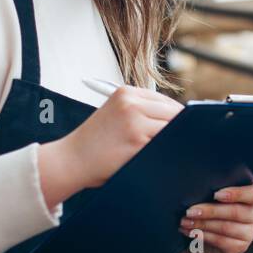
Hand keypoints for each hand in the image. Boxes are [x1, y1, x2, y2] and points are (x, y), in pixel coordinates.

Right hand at [38, 86, 182, 207]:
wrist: (71, 159)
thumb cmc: (95, 142)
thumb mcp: (115, 113)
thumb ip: (142, 111)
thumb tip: (179, 119)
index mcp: (127, 93)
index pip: (167, 102)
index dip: (177, 118)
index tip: (181, 130)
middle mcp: (131, 103)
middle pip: (175, 114)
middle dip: (178, 130)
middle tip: (178, 143)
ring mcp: (135, 122)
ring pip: (172, 130)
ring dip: (173, 141)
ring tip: (166, 151)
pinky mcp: (138, 142)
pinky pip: (164, 145)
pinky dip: (166, 152)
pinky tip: (159, 158)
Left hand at [174, 183, 252, 252]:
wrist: (209, 239)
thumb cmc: (213, 212)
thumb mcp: (215, 200)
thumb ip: (214, 194)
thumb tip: (197, 191)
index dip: (236, 194)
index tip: (216, 195)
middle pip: (235, 212)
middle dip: (210, 211)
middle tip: (190, 211)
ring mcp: (249, 233)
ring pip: (225, 227)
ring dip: (202, 224)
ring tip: (185, 222)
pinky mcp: (239, 247)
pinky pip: (220, 241)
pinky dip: (203, 236)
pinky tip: (191, 232)